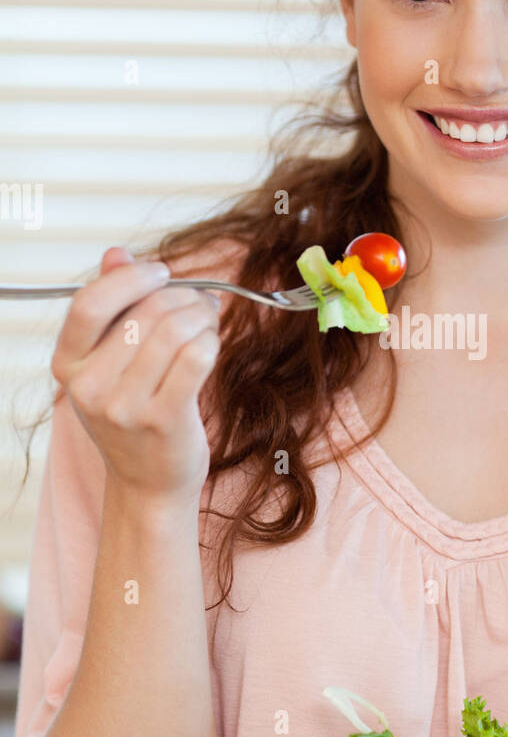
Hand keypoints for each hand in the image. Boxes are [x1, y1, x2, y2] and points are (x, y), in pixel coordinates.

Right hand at [50, 245, 221, 503]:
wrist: (149, 483)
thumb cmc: (134, 415)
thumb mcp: (109, 362)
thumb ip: (112, 306)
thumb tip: (117, 252)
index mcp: (68, 364)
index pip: (90, 303)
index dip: (131, 278)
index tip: (161, 273)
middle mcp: (89, 387)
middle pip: (144, 312)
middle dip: (183, 297)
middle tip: (201, 301)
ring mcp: (124, 407)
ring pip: (174, 330)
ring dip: (202, 316)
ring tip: (208, 322)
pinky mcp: (164, 419)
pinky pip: (196, 357)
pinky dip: (211, 341)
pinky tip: (211, 346)